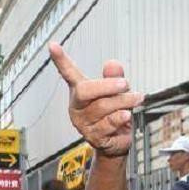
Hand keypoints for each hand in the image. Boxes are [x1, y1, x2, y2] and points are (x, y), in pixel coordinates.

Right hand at [49, 42, 143, 157]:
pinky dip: (119, 119)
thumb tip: (112, 63)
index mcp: (80, 91)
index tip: (53, 46)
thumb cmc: (114, 114)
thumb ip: (114, 77)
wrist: (116, 143)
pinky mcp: (93, 137)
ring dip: (123, 102)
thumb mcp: (116, 92)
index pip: (68, 73)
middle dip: (107, 86)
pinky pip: (107, 125)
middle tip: (124, 84)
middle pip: (85, 91)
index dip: (60, 60)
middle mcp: (78, 106)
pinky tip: (125, 116)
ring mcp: (83, 123)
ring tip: (136, 99)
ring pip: (102, 107)